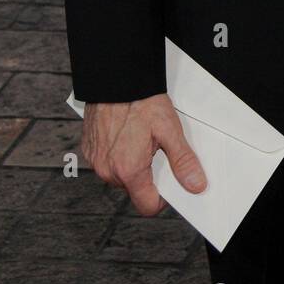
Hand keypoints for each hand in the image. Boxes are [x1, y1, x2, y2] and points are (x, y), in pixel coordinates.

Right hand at [82, 93, 206, 214]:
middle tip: (155, 149)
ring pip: (119, 176)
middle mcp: (108, 170)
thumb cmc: (140, 100)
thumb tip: (195, 184)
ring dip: (131, 164)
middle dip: (147, 175)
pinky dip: (117, 154)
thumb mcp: (170, 129)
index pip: (147, 206)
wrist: (115, 77)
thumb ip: (183, 161)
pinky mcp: (88, 150)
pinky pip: (106, 163)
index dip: (162, 198)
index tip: (169, 183)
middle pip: (134, 190)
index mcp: (129, 170)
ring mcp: (96, 161)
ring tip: (139, 138)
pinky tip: (125, 135)